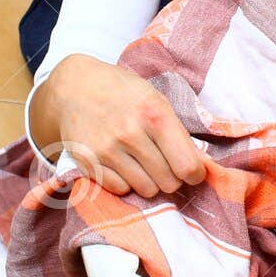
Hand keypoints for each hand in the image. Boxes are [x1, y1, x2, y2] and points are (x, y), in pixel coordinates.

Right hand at [44, 54, 207, 198]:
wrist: (75, 86)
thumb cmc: (122, 92)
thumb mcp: (156, 99)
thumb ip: (178, 131)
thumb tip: (201, 166)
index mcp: (154, 114)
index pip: (187, 165)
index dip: (195, 174)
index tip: (191, 171)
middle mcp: (130, 133)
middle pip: (169, 182)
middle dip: (171, 176)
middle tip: (163, 163)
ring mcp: (107, 150)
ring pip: (146, 190)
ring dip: (149, 181)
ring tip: (142, 162)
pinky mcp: (89, 162)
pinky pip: (121, 190)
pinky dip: (126, 182)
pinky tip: (122, 164)